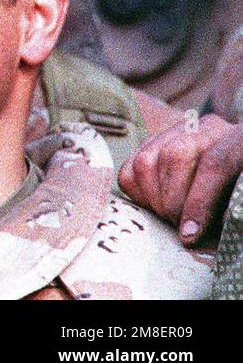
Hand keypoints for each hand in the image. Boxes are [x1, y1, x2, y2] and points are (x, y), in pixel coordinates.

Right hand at [119, 111, 242, 244]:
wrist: (233, 176)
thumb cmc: (239, 197)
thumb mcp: (241, 200)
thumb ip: (232, 209)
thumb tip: (199, 229)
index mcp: (239, 139)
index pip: (215, 162)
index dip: (199, 202)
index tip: (190, 234)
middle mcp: (204, 127)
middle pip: (175, 156)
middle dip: (172, 200)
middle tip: (178, 226)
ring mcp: (175, 131)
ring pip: (146, 160)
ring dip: (154, 198)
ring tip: (169, 217)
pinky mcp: (152, 142)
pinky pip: (129, 168)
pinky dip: (137, 193)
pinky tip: (156, 205)